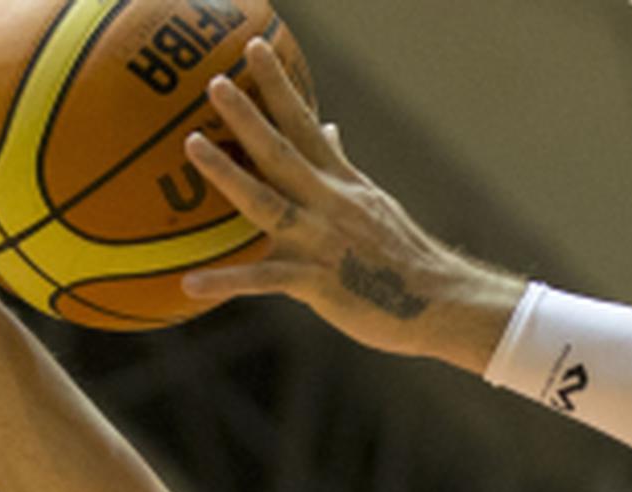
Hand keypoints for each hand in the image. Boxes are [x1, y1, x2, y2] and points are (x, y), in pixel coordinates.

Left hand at [180, 40, 520, 373]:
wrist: (441, 302)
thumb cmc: (402, 255)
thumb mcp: (374, 201)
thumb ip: (339, 163)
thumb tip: (327, 126)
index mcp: (341, 182)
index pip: (305, 124)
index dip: (278, 87)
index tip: (253, 49)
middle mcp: (330, 203)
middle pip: (281, 153)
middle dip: (248, 116)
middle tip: (215, 83)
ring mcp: (323, 242)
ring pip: (268, 204)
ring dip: (229, 175)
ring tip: (193, 146)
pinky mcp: (318, 283)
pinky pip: (265, 280)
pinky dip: (228, 281)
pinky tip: (190, 283)